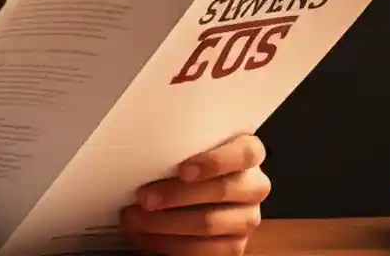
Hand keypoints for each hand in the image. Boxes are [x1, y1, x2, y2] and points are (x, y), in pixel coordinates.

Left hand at [120, 133, 270, 255]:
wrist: (193, 196)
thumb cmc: (186, 163)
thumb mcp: (187, 148)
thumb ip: (179, 145)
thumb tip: (141, 147)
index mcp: (248, 153)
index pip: (245, 154)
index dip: (215, 162)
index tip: (183, 170)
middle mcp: (254, 186)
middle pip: (222, 190)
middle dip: (176, 195)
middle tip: (144, 198)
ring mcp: (247, 217)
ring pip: (210, 223)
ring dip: (166, 223)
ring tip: (135, 219)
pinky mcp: (235, 245)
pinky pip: (205, 250)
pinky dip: (170, 244)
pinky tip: (148, 237)